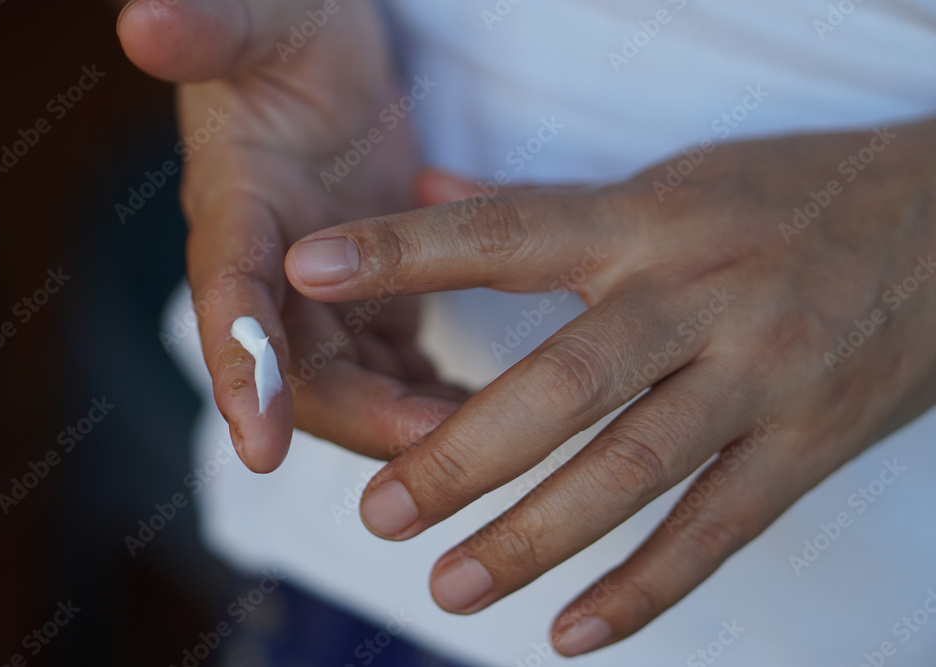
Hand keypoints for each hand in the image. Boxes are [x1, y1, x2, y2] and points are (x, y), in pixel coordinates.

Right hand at [118, 0, 463, 471]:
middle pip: (301, 368)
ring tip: (479, 448)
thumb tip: (144, 21)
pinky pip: (396, 369)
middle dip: (361, 416)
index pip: (228, 295)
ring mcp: (325, 296)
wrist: (327, 64)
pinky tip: (483, 421)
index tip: (260, 445)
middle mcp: (275, 272)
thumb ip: (214, 28)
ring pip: (355, 384)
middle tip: (438, 449)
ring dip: (406, 423)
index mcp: (238, 209)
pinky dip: (431, 398)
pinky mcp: (372, 302)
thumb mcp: (263, 21)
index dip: (241, 368)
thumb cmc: (289, 36)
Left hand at [285, 119, 935, 653]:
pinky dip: (646, 588)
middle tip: (380, 509)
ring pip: (635, 469)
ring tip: (447, 585)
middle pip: (566, 383)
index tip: (309, 270)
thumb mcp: (674, 174)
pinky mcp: (810, 443)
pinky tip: (573, 634)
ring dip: (538, 537)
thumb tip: (427, 190)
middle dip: (465, 453)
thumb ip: (542, 197)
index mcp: (649, 221)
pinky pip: (720, 529)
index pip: (504, 232)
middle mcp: (698, 297)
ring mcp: (761, 376)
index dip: (403, 249)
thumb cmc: (795, 194)